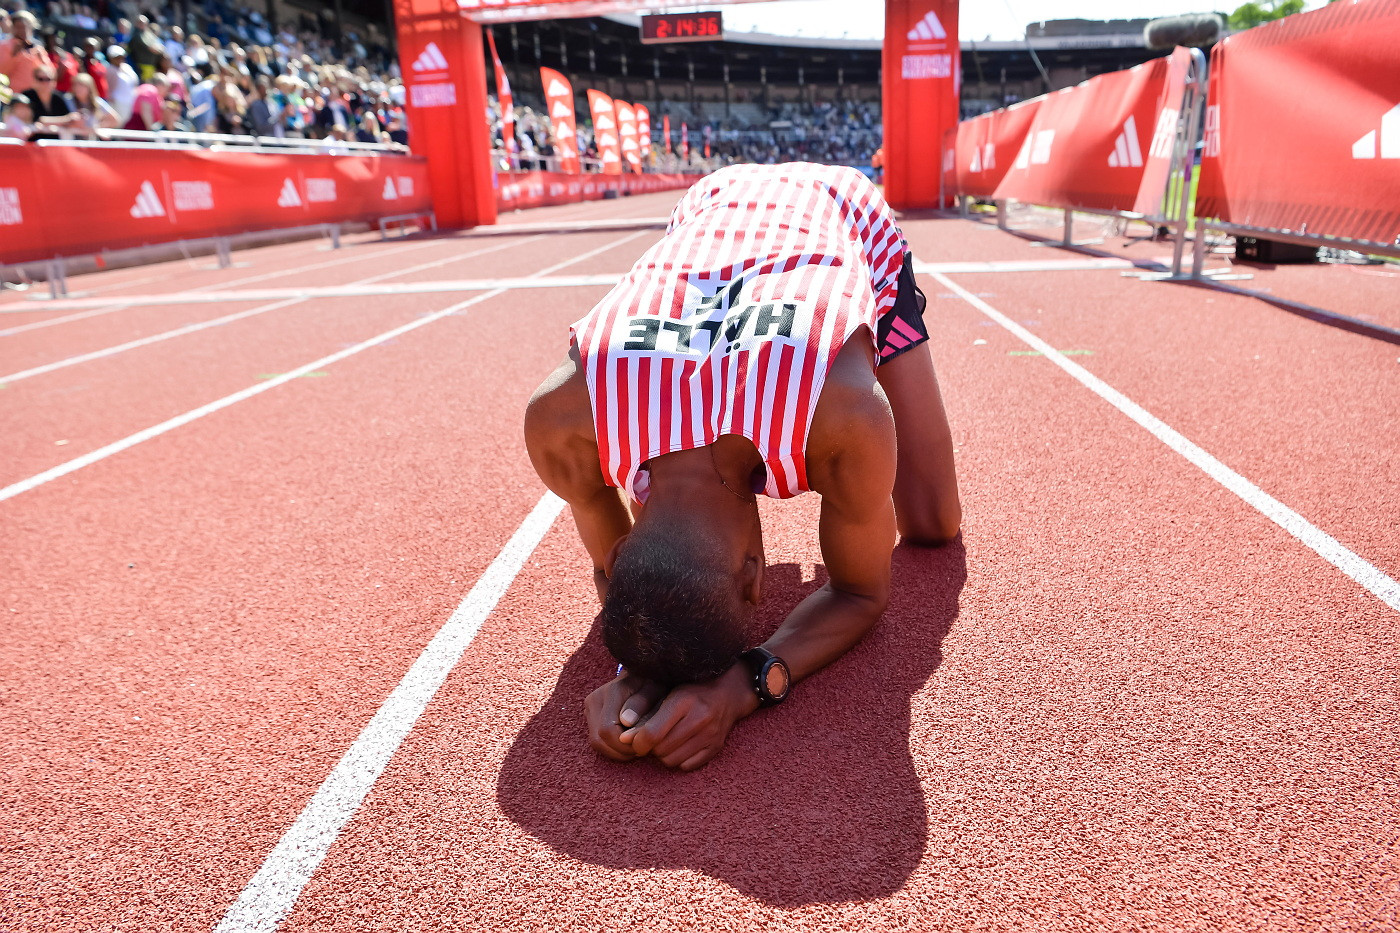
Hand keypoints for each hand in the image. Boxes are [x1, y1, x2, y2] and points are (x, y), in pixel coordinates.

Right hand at [583, 670, 666, 761]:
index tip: (644, 746)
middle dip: (621, 751)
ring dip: (616, 751)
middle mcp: (596, 698)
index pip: (607, 730)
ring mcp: (590, 706)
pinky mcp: (590, 714)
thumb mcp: (655, 691)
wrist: (644, 674)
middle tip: (641, 749)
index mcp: (612, 691)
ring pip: (595, 742)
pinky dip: (612, 747)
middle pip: (598, 740)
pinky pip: (596, 740)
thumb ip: (642, 704)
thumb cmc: (655, 684)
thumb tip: (625, 722)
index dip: (625, 746)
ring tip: (635, 746)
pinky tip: (627, 743)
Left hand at [622, 665, 757, 770]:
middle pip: (660, 750)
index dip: (637, 741)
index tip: (633, 738)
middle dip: (650, 747)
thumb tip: (624, 740)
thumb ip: (645, 715)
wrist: (729, 691)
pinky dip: (678, 759)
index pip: (651, 734)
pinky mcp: (716, 747)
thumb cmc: (691, 689)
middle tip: (651, 737)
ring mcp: (710, 735)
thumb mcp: (667, 693)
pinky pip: (686, 766)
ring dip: (663, 754)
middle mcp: (699, 718)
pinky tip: (680, 746)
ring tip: (665, 740)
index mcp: (683, 701)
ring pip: (671, 761)